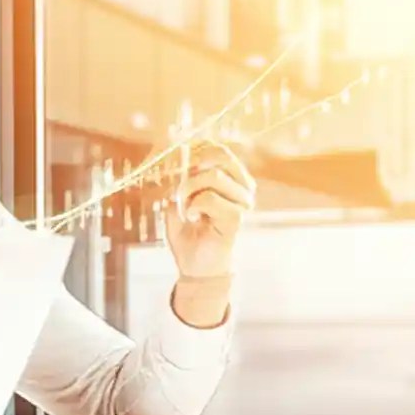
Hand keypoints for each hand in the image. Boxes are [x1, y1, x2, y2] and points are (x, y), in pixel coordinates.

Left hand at [164, 139, 255, 278]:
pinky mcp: (236, 217)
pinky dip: (192, 206)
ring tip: (184, 206)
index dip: (193, 149)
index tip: (175, 162)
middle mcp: (242, 186)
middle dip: (191, 165)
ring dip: (188, 190)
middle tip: (179, 184)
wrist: (195, 265)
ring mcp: (242, 201)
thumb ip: (178, 177)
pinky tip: (191, 217)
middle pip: (220, 155)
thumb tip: (172, 155)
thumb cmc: (188, 231)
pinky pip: (209, 197)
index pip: (217, 149)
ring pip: (212, 176)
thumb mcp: (178, 197)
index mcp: (232, 177)